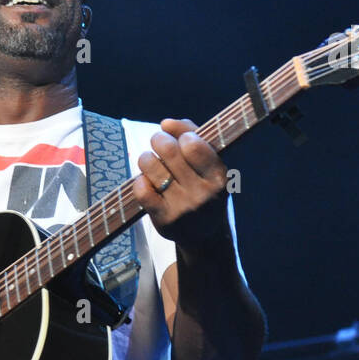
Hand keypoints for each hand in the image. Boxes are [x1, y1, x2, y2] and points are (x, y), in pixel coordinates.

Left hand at [132, 118, 230, 250]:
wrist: (204, 236)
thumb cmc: (204, 188)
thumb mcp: (210, 164)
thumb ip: (193, 135)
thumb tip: (166, 123)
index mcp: (219, 177)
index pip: (193, 144)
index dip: (181, 135)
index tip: (181, 140)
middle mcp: (203, 194)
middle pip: (169, 150)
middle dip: (159, 140)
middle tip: (158, 143)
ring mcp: (183, 208)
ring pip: (151, 166)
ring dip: (146, 158)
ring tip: (150, 161)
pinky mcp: (164, 220)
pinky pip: (141, 189)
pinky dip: (140, 180)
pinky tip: (147, 181)